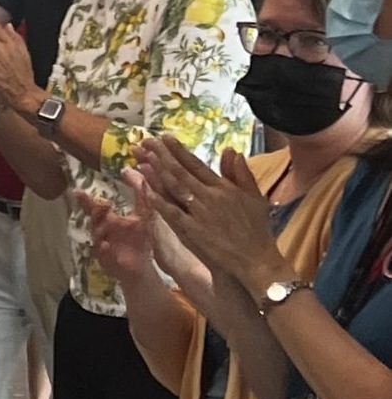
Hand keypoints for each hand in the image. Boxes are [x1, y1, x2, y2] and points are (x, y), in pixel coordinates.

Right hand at [80, 186, 153, 286]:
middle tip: (100, 205)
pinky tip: (106, 245)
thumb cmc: (139, 241)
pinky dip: (104, 249)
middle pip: (94, 220)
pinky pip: (104, 254)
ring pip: (98, 236)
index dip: (87, 200)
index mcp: (109, 221)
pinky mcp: (108, 261)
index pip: (97, 208)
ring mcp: (103, 246)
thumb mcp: (142, 217)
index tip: (78, 191)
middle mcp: (103, 232)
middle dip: (95, 212)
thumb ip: (139, 196)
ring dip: (100, 229)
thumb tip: (137, 175)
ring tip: (105, 224)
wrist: (139, 269)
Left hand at [133, 139, 283, 291]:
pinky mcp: (191, 231)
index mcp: (223, 187)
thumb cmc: (256, 230)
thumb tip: (231, 150)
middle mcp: (208, 197)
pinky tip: (146, 189)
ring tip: (142, 159)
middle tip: (145, 142)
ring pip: (173, 188)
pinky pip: (171, 212)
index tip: (165, 138)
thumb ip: (241, 174)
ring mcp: (198, 214)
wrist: (255, 261)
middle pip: (180, 172)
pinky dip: (159, 200)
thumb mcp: (255, 198)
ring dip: (156, 172)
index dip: (179, 151)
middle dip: (161, 156)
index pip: (196, 164)